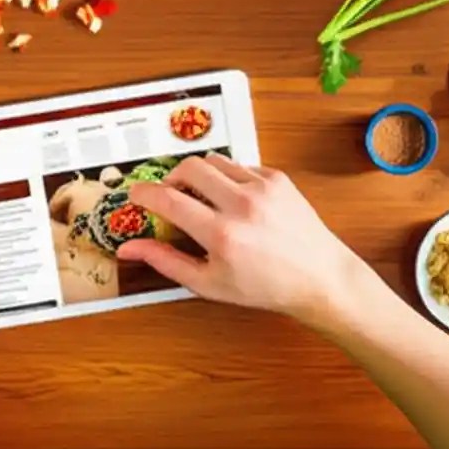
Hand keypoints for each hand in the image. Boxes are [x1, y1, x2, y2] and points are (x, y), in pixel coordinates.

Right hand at [117, 154, 367, 325]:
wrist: (319, 278)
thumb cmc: (264, 287)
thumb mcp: (208, 283)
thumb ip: (165, 261)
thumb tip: (129, 248)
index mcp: (222, 235)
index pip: (168, 199)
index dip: (143, 193)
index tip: (135, 194)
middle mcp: (242, 206)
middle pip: (189, 168)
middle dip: (170, 178)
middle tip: (168, 194)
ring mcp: (263, 188)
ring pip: (213, 161)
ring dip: (198, 174)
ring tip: (199, 196)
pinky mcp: (278, 179)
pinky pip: (239, 166)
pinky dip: (227, 179)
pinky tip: (231, 200)